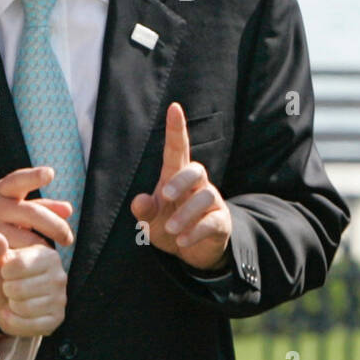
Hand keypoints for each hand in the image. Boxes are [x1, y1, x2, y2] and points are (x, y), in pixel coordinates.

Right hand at [0, 167, 74, 267]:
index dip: (33, 177)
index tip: (49, 173)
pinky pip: (14, 257)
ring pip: (25, 238)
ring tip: (53, 253)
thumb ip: (41, 206)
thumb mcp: (11, 205)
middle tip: (68, 239)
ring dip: (43, 246)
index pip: (17, 180)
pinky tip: (35, 265)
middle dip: (55, 226)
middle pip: (31, 213)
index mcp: (1, 191)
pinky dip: (27, 260)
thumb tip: (68, 209)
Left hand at [0, 233, 66, 337]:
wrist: (6, 302)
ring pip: (24, 307)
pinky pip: (29, 325)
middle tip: (11, 289)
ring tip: (15, 300)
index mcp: (48, 255)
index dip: (4, 272)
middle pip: (18, 288)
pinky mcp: (57, 319)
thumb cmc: (2, 278)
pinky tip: (19, 314)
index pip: (18, 264)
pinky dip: (16, 322)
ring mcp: (61, 299)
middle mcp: (59, 275)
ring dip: (11, 306)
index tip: (7, 272)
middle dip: (7, 291)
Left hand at [130, 102, 231, 271]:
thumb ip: (145, 210)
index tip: (174, 107)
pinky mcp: (221, 221)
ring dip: (186, 213)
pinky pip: (212, 221)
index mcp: (176, 177)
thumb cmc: (169, 224)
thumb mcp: (151, 220)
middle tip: (166, 194)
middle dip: (181, 180)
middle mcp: (197, 185)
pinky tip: (182, 241)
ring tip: (171, 229)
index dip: (176, 129)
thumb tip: (138, 202)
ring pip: (206, 195)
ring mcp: (211, 202)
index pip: (178, 148)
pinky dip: (195, 231)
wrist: (192, 252)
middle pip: (196, 169)